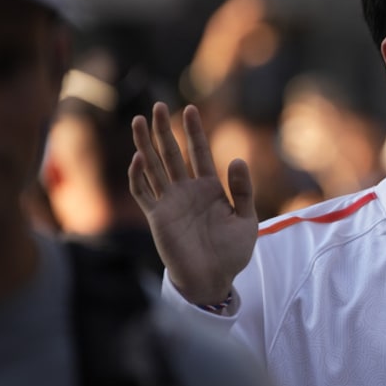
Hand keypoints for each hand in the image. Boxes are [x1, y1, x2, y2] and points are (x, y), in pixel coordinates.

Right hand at [129, 102, 257, 305]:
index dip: (194, 131)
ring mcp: (170, 202)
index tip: (191, 108)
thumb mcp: (247, 219)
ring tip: (138, 120)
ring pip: (153, 167)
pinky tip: (138, 157)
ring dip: (145, 145)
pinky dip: (138, 176)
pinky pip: (143, 193)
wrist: (214, 279)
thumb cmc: (232, 252)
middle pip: (172, 154)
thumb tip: (236, 160)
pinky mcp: (157, 217)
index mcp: (209, 188)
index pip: (199, 152)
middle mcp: (186, 191)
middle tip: (157, 105)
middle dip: (165, 130)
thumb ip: (243, 190)